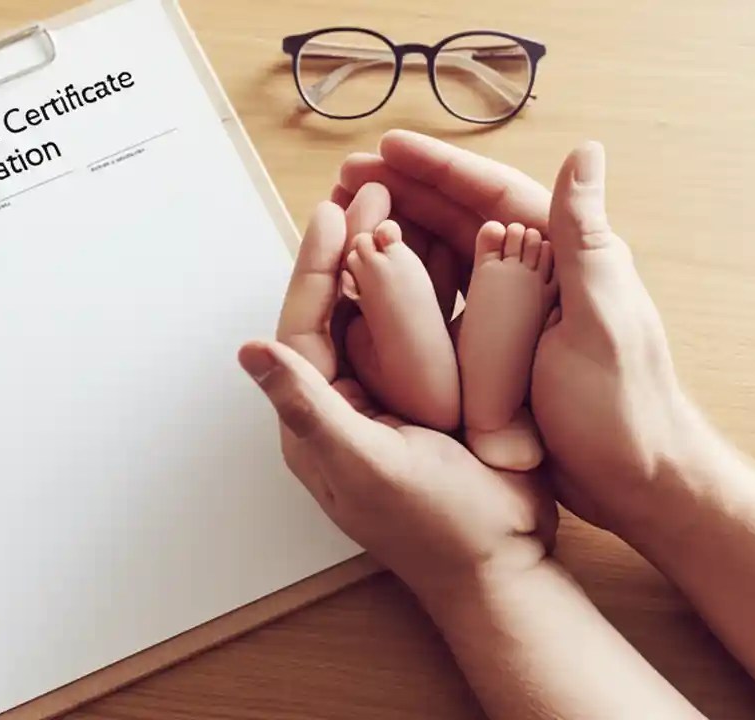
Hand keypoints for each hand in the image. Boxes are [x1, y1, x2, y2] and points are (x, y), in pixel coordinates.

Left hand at [240, 201, 554, 598]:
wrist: (506, 563)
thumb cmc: (434, 528)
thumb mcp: (365, 465)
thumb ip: (307, 406)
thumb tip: (248, 352)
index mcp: (319, 416)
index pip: (304, 326)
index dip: (314, 267)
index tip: (329, 212)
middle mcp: (350, 398)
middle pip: (344, 308)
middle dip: (353, 247)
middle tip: (369, 189)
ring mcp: (396, 394)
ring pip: (388, 309)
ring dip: (395, 256)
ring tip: (406, 200)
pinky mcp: (441, 391)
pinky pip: (432, 326)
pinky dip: (439, 284)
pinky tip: (453, 242)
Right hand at [336, 131, 698, 533]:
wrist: (633, 483)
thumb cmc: (624, 407)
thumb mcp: (602, 318)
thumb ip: (584, 237)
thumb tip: (586, 150)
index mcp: (563, 256)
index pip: (492, 194)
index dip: (438, 168)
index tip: (388, 148)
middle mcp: (535, 276)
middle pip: (458, 219)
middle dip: (403, 193)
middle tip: (348, 177)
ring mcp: (510, 315)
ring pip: (444, 260)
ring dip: (398, 236)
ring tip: (348, 221)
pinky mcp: (492, 352)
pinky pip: (439, 309)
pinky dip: (403, 290)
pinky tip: (368, 284)